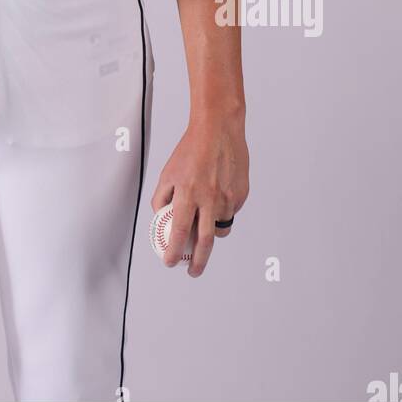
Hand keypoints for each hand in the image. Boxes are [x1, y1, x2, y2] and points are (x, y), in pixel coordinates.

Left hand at [150, 113, 248, 277]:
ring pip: (219, 228)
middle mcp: (209, 198)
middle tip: (192, 271)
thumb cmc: (190, 150)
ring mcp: (228, 198)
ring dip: (210, 231)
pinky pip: (230, 213)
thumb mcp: (168, 172)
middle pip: (204, 241)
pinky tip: (216, 196)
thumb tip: (160, 218)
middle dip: (198, 262)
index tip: (171, 263)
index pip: (179, 231)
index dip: (174, 251)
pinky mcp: (241, 195)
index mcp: (188, 193)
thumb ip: (162, 197)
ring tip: (204, 217)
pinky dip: (221, 213)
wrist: (218, 130)